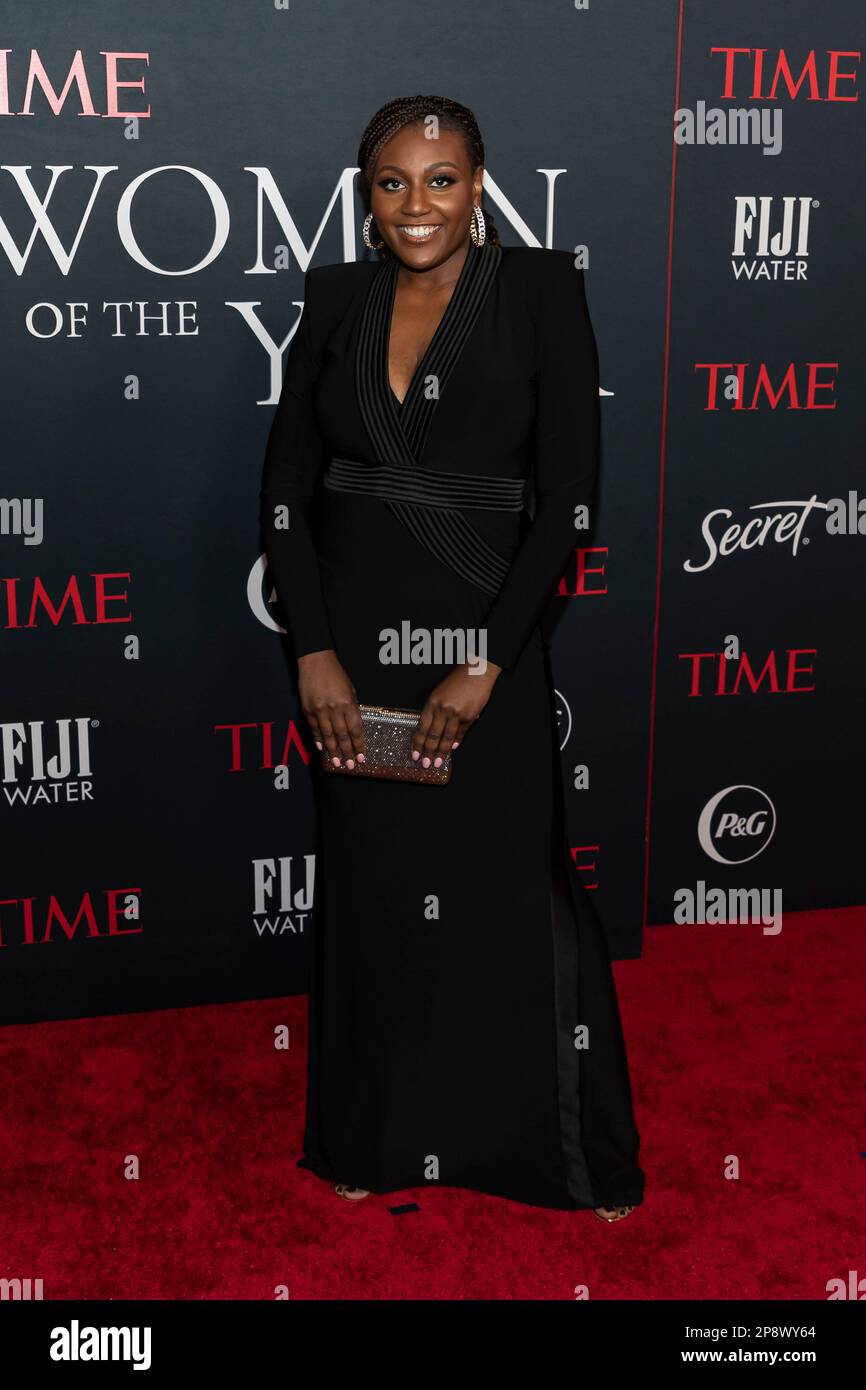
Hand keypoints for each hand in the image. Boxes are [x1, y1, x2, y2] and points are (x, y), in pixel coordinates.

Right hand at [297, 649, 364, 767]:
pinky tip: (322, 748)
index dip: (359, 745)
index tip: (362, 756)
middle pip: (342, 736)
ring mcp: (319, 710)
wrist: (315, 661)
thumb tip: (353, 728)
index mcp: (348, 703)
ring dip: (333, 751)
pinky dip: (319, 739)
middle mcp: (334, 709)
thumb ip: (352, 709)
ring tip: (337, 762)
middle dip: (347, 752)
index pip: (356, 729)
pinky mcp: (307, 709)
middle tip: (350, 765)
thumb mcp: (351, 690)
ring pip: (328, 735)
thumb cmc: (336, 674)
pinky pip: (314, 728)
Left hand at [412, 660, 502, 766]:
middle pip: (433, 736)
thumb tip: (430, 731)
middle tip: (425, 764)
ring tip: (438, 762)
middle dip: (428, 752)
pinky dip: (456, 742)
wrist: (476, 673)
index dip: (418, 743)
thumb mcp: (438, 693)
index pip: (422, 728)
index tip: (415, 754)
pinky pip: (460, 733)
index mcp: (432, 702)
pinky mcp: (469, 717)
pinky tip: (452, 749)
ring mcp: (457, 714)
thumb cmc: (457, 681)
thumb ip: (433, 711)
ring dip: (441, 752)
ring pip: (446, 738)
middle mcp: (443, 709)